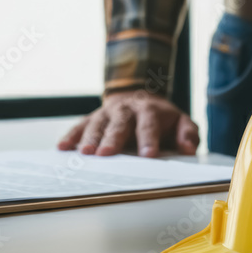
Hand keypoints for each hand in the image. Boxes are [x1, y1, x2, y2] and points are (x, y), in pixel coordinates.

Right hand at [58, 90, 199, 156]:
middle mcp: (126, 109)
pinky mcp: (93, 117)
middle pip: (119, 124)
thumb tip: (189, 149)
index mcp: (149, 110)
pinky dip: (71, 136)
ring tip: (84, 153)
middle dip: (113, 139)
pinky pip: (80, 126)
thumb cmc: (161, 118)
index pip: (149, 125)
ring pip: (97, 124)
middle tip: (106, 154)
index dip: (149, 139)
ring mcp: (107, 112)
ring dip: (90, 138)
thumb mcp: (181, 121)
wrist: (139, 97)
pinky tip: (62, 148)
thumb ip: (188, 134)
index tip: (148, 155)